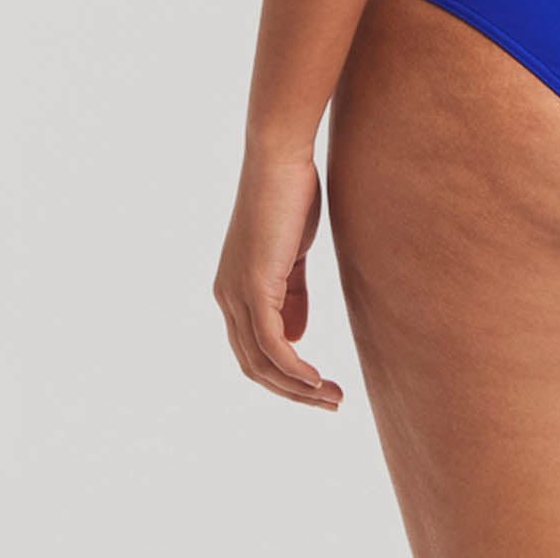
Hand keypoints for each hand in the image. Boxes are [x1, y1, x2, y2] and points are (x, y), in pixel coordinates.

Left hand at [213, 151, 342, 409]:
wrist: (280, 156)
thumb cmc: (291, 194)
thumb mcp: (293, 252)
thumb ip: (292, 293)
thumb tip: (296, 337)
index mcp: (233, 290)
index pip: (253, 351)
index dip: (284, 375)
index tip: (319, 387)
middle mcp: (226, 298)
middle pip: (254, 366)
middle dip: (293, 392)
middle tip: (331, 402)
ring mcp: (236, 294)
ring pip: (262, 363)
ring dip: (299, 388)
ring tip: (333, 397)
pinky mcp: (253, 286)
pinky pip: (272, 345)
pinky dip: (294, 369)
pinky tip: (317, 379)